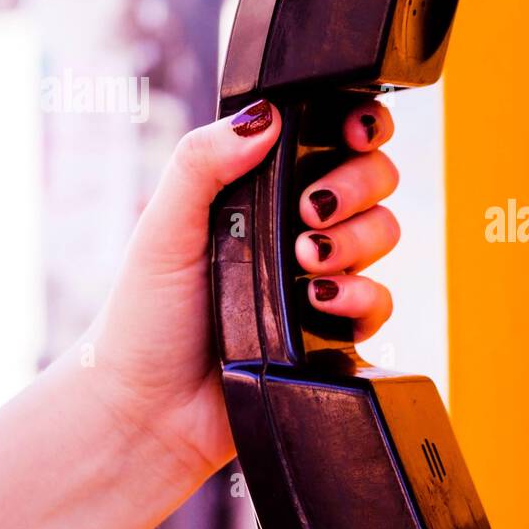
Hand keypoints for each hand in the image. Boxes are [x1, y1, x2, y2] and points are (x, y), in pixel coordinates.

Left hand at [87, 98, 400, 480]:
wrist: (152, 411)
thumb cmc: (145, 318)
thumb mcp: (163, 227)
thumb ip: (204, 162)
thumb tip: (265, 116)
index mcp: (258, 189)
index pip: (326, 138)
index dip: (357, 126)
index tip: (355, 131)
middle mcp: (296, 227)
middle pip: (371, 179)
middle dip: (355, 184)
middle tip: (311, 210)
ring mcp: (320, 278)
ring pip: (383, 233)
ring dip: (356, 240)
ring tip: (306, 261)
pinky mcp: (336, 331)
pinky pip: (380, 301)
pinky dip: (360, 297)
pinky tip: (319, 304)